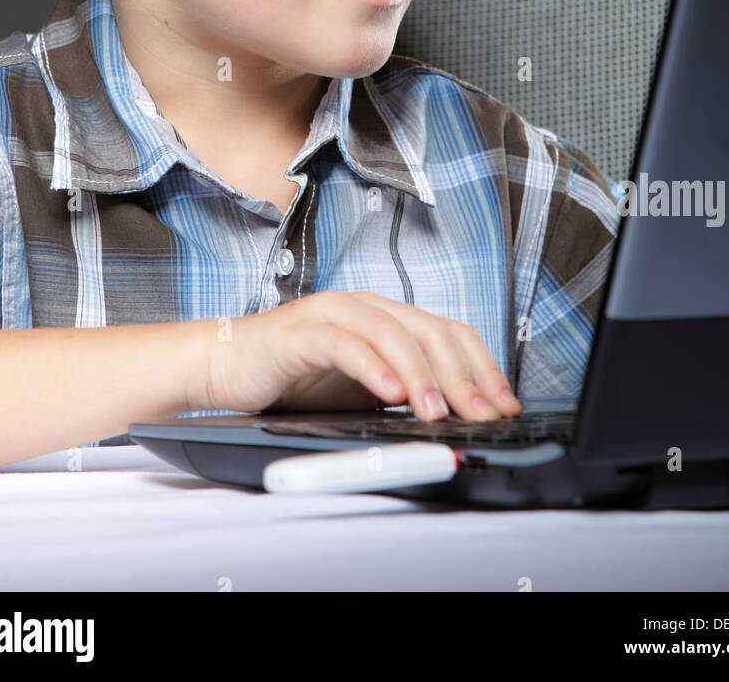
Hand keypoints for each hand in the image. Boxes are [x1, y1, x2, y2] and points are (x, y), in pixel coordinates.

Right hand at [199, 290, 522, 422]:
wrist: (225, 366)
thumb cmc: (292, 377)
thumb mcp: (360, 390)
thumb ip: (402, 394)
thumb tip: (455, 420)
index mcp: (386, 318)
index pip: (449, 333)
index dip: (482, 368)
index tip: (504, 405)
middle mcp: (365, 308)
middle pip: (430, 332)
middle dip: (462, 377)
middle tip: (482, 414)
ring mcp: (334, 315)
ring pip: (394, 334)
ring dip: (422, 376)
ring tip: (438, 412)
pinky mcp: (303, 331)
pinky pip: (346, 344)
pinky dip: (372, 368)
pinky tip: (389, 393)